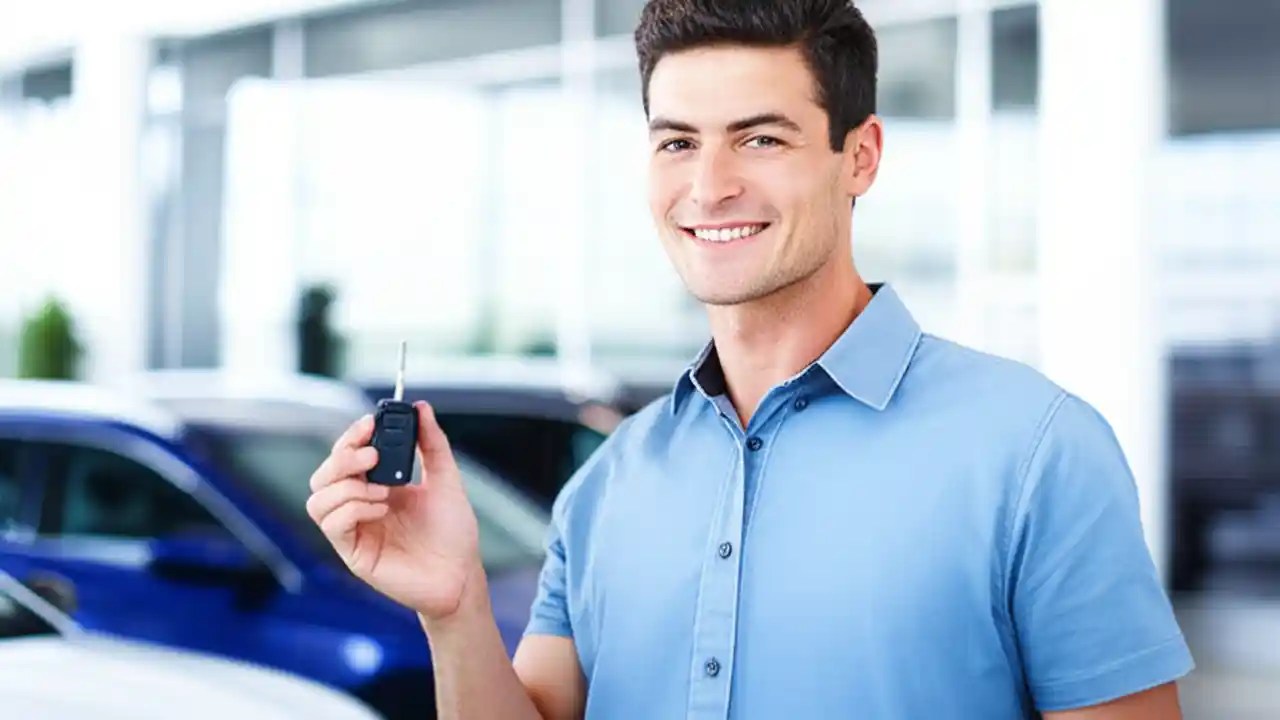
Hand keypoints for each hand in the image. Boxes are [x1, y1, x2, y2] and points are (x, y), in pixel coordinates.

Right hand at [306, 401, 481, 619]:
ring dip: (346, 486)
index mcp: (377, 485)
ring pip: (318, 499)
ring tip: (382, 491)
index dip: (351, 436)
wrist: (461, 574)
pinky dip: (352, 509)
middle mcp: (359, 505)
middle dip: (343, 457)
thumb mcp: (446, 479)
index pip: (345, 455)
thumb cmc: (454, 532)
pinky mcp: (354, 553)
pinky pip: (332, 525)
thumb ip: (432, 444)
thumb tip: (422, 408)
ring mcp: (354, 530)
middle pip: (323, 474)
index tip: (370, 423)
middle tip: (374, 456)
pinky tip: (380, 509)